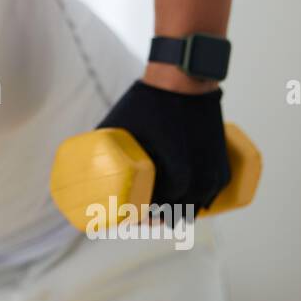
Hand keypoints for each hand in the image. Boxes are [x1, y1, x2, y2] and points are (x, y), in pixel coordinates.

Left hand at [96, 79, 230, 211]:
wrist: (184, 80)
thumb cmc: (147, 104)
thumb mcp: (117, 129)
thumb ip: (102, 151)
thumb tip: (78, 167)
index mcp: (177, 177)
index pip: (157, 213)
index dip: (140, 221)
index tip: (129, 219)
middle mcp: (199, 180)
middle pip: (176, 214)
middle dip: (157, 218)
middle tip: (139, 215)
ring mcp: (213, 173)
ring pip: (194, 207)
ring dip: (178, 211)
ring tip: (158, 209)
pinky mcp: (222, 164)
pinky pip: (210, 194)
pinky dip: (196, 200)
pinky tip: (183, 201)